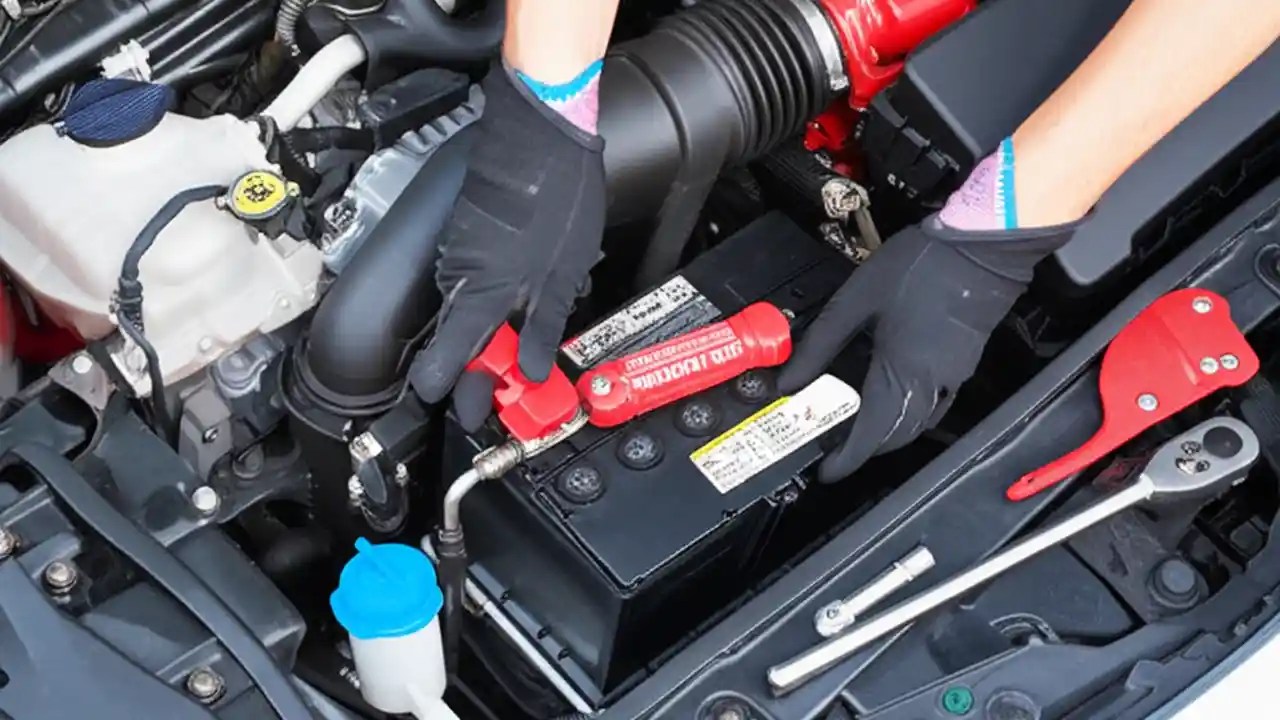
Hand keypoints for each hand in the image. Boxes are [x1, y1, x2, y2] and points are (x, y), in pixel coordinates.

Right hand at [409, 62, 604, 429]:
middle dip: (482, 371)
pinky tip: (524, 299)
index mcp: (481, 296)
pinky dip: (496, 300)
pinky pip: (478, 283)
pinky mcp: (469, 234)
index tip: (469, 414)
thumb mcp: (564, 277)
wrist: (542, 133)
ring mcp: (461, 253)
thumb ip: (544, 328)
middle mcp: (461, 278)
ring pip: (472, 311)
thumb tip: (533, 371)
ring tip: (527, 349)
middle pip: (461, 341)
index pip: (446, 362)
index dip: (458, 394)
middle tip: (507, 391)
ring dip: (495, 334)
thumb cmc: (557, 199)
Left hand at [778, 217, 1073, 480]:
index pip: (871, 434)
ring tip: (860, 427)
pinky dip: (912, 413)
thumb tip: (789, 379)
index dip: (848, 459)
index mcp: (901, 371)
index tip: (828, 470)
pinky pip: (935, 404)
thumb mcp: (855, 301)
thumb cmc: (920, 267)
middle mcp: (930, 382)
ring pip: (918, 423)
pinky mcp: (964, 362)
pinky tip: (896, 397)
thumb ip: (820, 344)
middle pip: (896, 436)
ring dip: (889, 433)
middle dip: (866, 450)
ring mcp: (952, 375)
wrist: (979, 247)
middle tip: (838, 448)